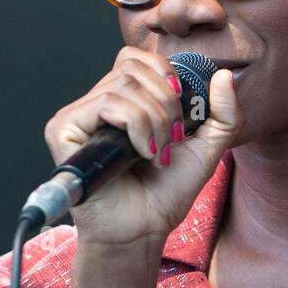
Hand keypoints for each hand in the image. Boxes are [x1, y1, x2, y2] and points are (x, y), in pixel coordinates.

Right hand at [43, 46, 241, 247]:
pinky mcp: (63, 129)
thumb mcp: (206, 148)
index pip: (136, 58)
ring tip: (157, 153)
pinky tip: (143, 154)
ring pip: (123, 86)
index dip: (163, 72)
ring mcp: (78, 116)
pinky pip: (106, 103)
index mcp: (123, 102)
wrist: (144, 229)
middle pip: (133, 67)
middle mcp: (97, 104)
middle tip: (170, 140)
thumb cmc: (165, 193)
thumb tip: (224, 75)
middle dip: (165, 102)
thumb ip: (222, 113)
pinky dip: (136, 127)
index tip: (181, 104)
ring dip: (154, 120)